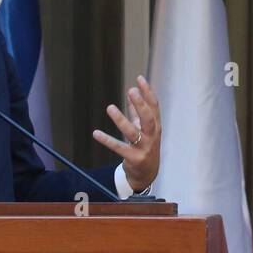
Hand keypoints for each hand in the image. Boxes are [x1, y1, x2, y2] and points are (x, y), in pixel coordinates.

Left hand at [92, 75, 160, 193]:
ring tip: (110, 108)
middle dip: (141, 104)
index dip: (148, 92)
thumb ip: (136, 112)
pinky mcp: (134, 158)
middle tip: (131, 91)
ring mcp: (144, 147)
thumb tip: (131, 93)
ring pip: (133, 132)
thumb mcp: (143, 128)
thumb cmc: (145, 146)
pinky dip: (107, 140)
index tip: (139, 79)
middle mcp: (152, 135)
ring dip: (121, 120)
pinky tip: (96, 133)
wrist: (148, 173)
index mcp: (156, 126)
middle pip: (148, 118)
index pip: (154, 106)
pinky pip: (119, 148)